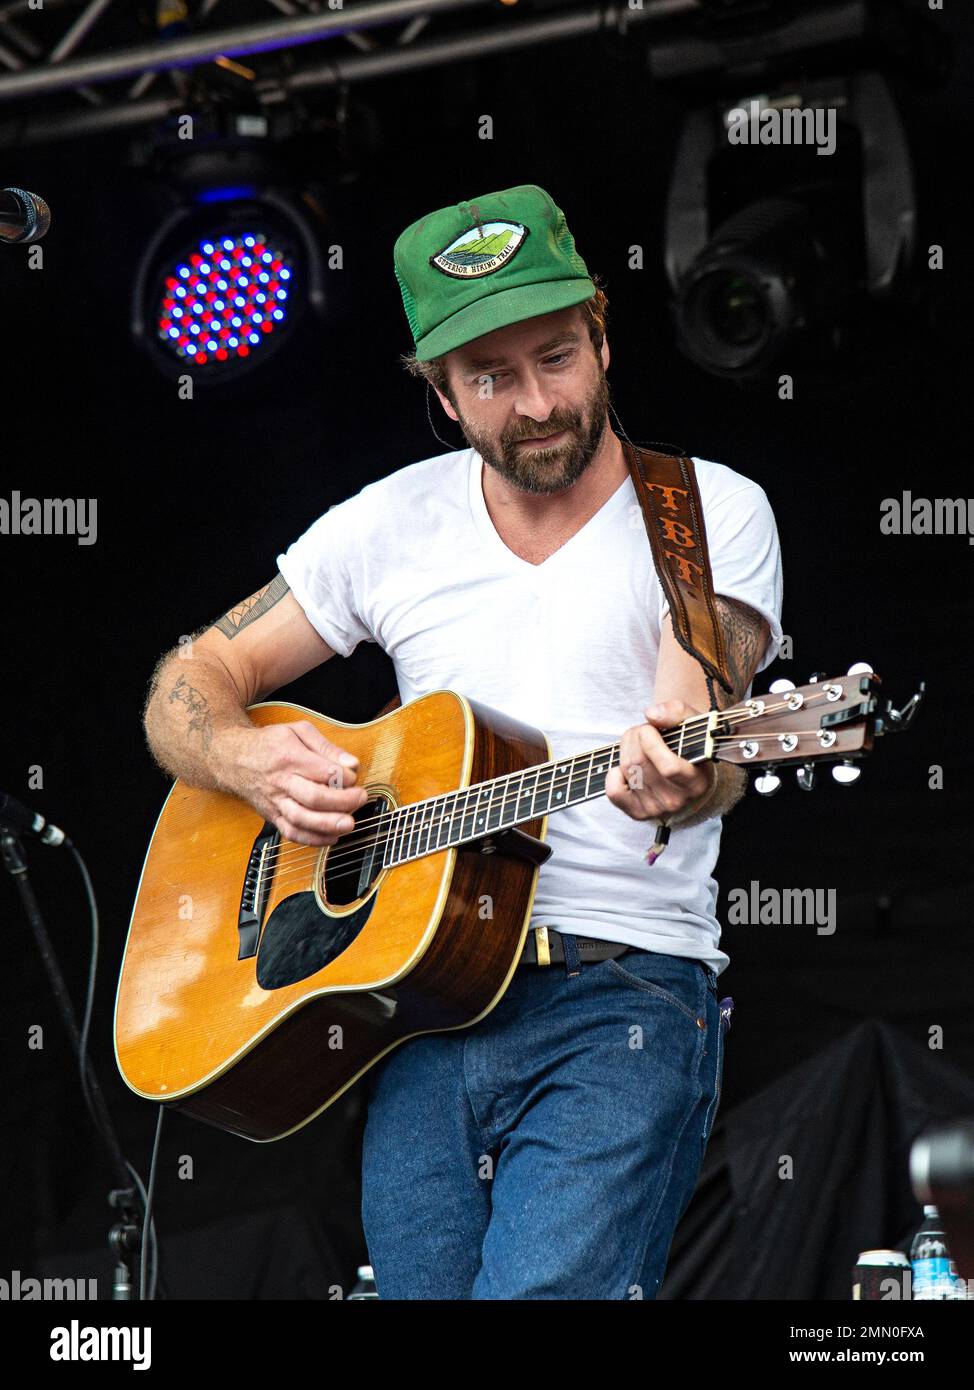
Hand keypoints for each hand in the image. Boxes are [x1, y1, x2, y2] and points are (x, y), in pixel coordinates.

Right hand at [218, 720, 368, 845]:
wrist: (232, 759)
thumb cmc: (270, 743)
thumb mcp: (298, 731)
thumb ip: (327, 747)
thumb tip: (352, 764)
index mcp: (288, 756)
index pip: (323, 771)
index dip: (345, 776)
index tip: (354, 776)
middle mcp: (280, 782)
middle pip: (313, 798)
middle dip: (342, 802)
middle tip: (361, 798)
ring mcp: (275, 802)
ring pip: (301, 819)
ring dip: (328, 825)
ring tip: (349, 823)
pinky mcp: (272, 816)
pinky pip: (292, 833)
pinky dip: (313, 839)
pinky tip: (332, 836)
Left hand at [605, 698, 712, 822]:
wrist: (688, 777)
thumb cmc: (690, 747)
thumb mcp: (693, 725)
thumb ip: (678, 712)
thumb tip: (651, 715)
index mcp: (696, 782)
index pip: (668, 768)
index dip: (651, 742)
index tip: (651, 728)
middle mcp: (677, 800)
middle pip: (639, 762)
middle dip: (635, 736)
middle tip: (642, 730)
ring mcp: (656, 809)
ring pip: (626, 770)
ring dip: (625, 748)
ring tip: (637, 743)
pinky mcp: (638, 813)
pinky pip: (614, 792)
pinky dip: (613, 774)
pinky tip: (626, 767)